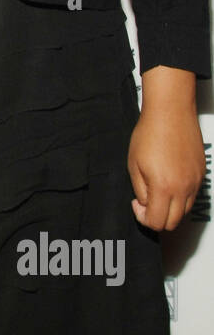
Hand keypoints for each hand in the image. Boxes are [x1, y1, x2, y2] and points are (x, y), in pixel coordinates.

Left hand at [128, 74, 205, 230]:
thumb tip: (146, 204)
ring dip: (170, 208)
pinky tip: (169, 181)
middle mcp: (183, 188)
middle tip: (146, 202)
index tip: (137, 205)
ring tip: (157, 191)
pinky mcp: (201, 173)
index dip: (143, 218)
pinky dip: (180, 196)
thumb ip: (140, 190)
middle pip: (173, 222)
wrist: (170, 112)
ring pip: (184, 211)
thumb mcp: (134, 165)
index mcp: (164, 187)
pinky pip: (192, 195)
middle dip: (157, 217)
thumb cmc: (149, 133)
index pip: (156, 222)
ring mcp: (195, 181)